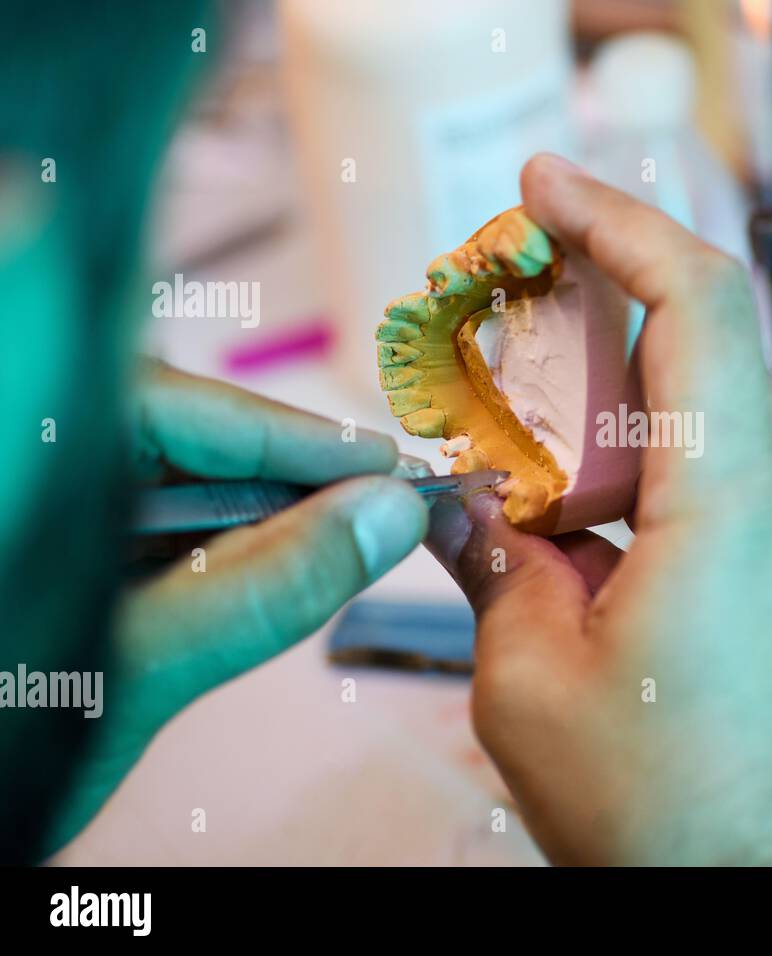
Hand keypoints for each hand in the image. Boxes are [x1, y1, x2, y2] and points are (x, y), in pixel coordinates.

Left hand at [46, 363, 427, 852]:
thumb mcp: (137, 666)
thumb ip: (267, 583)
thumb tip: (392, 512)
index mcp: (28, 457)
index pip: (179, 406)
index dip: (297, 437)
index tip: (392, 467)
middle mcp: (38, 466)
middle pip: (183, 439)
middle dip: (286, 480)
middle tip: (383, 511)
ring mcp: (56, 516)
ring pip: (179, 489)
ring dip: (263, 521)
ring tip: (342, 548)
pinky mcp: (74, 558)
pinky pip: (161, 534)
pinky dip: (223, 556)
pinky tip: (271, 578)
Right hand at [425, 155, 771, 864]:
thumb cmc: (672, 812)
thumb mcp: (534, 682)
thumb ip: (496, 565)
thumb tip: (462, 511)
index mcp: (734, 497)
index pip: (695, 297)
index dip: (617, 220)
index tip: (545, 184)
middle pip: (699, 344)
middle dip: (595, 311)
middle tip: (500, 320)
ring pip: (709, 410)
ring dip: (616, 398)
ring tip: (524, 434)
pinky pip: (727, 472)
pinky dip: (650, 459)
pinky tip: (582, 507)